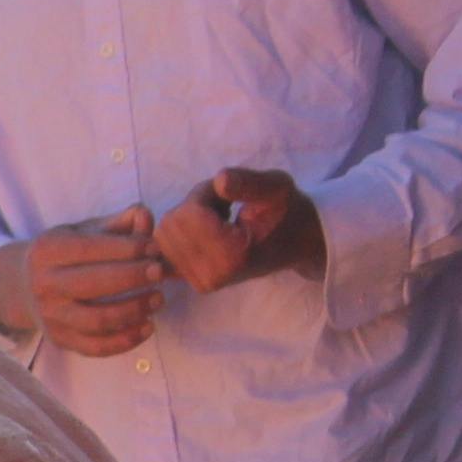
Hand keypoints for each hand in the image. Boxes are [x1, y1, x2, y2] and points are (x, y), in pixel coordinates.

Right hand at [0, 211, 168, 357]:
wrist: (25, 286)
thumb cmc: (65, 254)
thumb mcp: (83, 231)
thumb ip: (118, 223)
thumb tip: (146, 217)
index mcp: (48, 251)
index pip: (91, 249)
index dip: (128, 248)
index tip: (154, 248)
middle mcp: (45, 285)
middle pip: (94, 284)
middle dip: (133, 277)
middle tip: (160, 271)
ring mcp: (51, 316)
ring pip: (98, 320)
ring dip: (135, 310)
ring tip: (158, 299)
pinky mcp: (61, 339)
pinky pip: (96, 347)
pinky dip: (126, 340)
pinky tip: (147, 326)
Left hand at [159, 166, 322, 292]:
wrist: (297, 243)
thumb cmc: (287, 212)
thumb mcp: (276, 187)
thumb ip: (248, 183)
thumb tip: (219, 180)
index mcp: (231, 255)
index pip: (188, 212)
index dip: (205, 194)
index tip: (230, 198)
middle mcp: (211, 275)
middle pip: (172, 222)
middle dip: (193, 207)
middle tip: (225, 210)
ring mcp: (200, 282)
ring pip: (165, 234)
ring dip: (187, 219)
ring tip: (220, 222)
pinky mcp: (193, 282)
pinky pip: (164, 249)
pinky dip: (181, 235)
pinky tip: (207, 235)